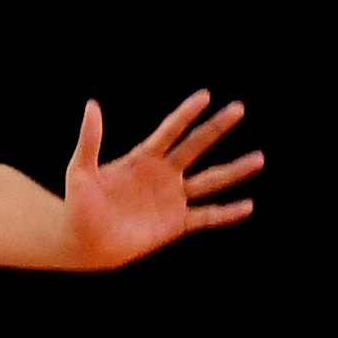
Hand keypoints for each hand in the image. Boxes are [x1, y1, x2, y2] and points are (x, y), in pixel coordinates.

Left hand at [60, 90, 260, 271]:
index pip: (170, 131)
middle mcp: (162, 174)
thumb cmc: (78, 206)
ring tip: (259, 159)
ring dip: (234, 170)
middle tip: (238, 108)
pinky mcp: (175, 224)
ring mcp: (171, 198)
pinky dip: (227, 213)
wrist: (82, 242)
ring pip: (209, 180)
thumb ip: (90, 140)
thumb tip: (92, 105)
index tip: (206, 96)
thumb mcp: (81, 170)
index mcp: (142, 159)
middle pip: (195, 147)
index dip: (186, 113)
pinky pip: (206, 217)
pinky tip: (248, 206)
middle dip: (216, 128)